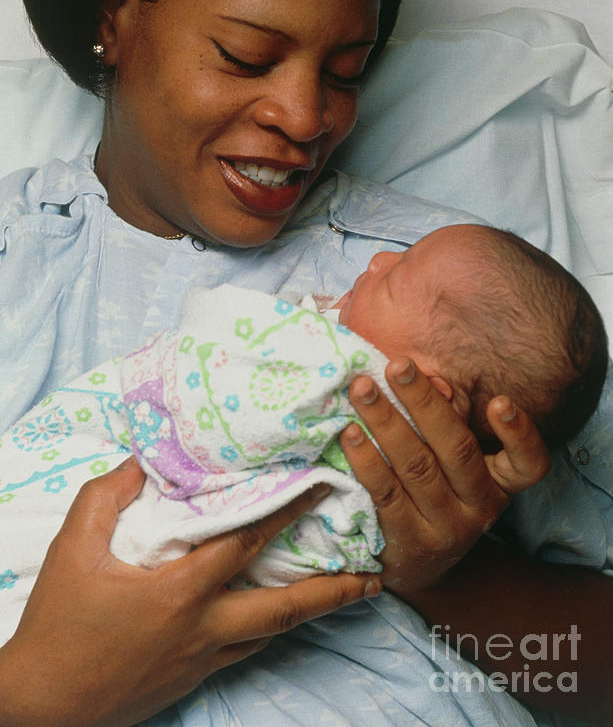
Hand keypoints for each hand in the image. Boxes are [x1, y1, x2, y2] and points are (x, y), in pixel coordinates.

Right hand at [0, 458, 379, 726]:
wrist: (43, 705)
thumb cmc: (58, 623)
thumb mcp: (72, 548)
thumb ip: (107, 496)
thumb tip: (142, 463)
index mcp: (179, 592)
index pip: (246, 543)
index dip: (287, 511)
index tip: (322, 487)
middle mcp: (204, 628)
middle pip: (285, 609)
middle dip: (334, 592)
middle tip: (374, 577)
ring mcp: (204, 659)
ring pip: (273, 634)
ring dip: (311, 611)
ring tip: (346, 593)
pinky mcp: (196, 678)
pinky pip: (247, 650)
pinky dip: (271, 629)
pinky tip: (280, 615)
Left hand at [340, 357, 549, 598]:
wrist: (418, 568)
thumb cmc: (435, 496)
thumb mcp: (451, 466)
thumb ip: (445, 426)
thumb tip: (431, 381)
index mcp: (499, 483)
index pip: (528, 464)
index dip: (519, 434)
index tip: (500, 401)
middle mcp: (479, 506)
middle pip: (456, 448)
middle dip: (424, 402)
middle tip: (397, 366)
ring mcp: (446, 528)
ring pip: (417, 466)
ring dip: (386, 422)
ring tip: (362, 390)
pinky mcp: (409, 542)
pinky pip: (386, 493)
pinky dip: (367, 460)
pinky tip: (350, 434)